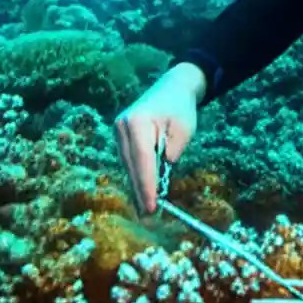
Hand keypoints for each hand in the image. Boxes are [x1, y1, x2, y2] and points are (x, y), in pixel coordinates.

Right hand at [113, 62, 204, 213]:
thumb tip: (160, 178)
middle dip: (140, 190)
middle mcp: (122, 126)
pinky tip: (144, 191)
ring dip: (138, 184)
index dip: (146, 185)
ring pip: (128, 164)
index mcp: (138, 122)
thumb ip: (171, 154)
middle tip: (149, 215)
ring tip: (147, 207)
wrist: (172, 87)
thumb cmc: (181, 108)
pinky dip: (137, 174)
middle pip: (131, 165)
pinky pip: (129, 160)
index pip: (142, 160)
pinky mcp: (121, 136)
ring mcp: (118, 130)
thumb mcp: (183, 131)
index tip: (152, 206)